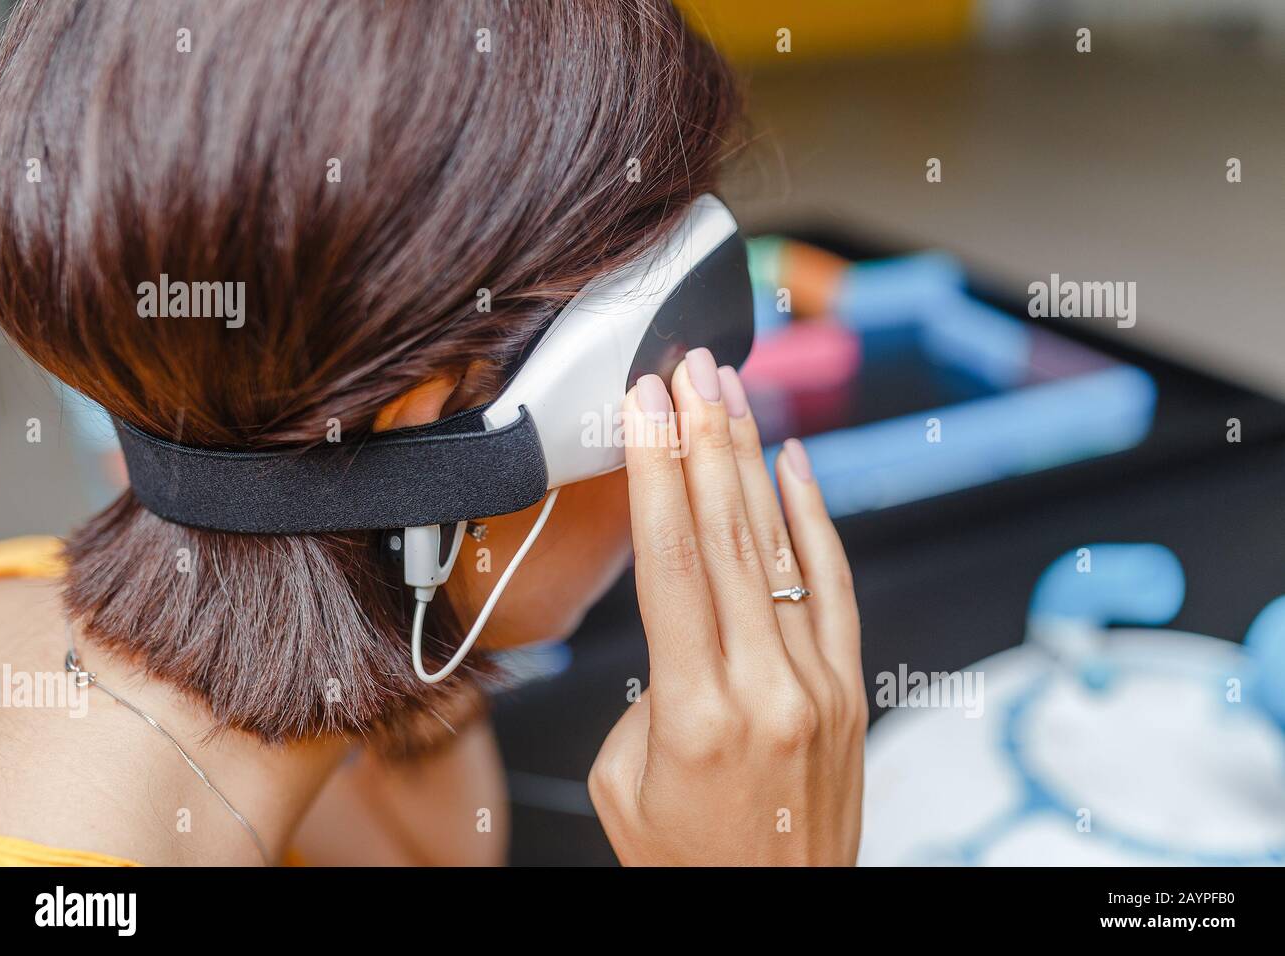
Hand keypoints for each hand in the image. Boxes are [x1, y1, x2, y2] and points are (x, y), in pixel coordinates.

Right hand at [588, 349, 865, 865]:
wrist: (773, 917)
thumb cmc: (686, 861)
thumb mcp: (623, 780)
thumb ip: (648, 687)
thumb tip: (680, 624)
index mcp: (696, 712)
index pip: (672, 562)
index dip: (657, 472)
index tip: (645, 405)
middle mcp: (766, 688)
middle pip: (728, 535)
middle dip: (702, 440)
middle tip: (688, 370)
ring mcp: (819, 685)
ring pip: (780, 548)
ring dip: (749, 461)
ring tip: (729, 392)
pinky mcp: (852, 690)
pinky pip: (836, 586)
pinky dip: (815, 519)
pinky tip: (794, 465)